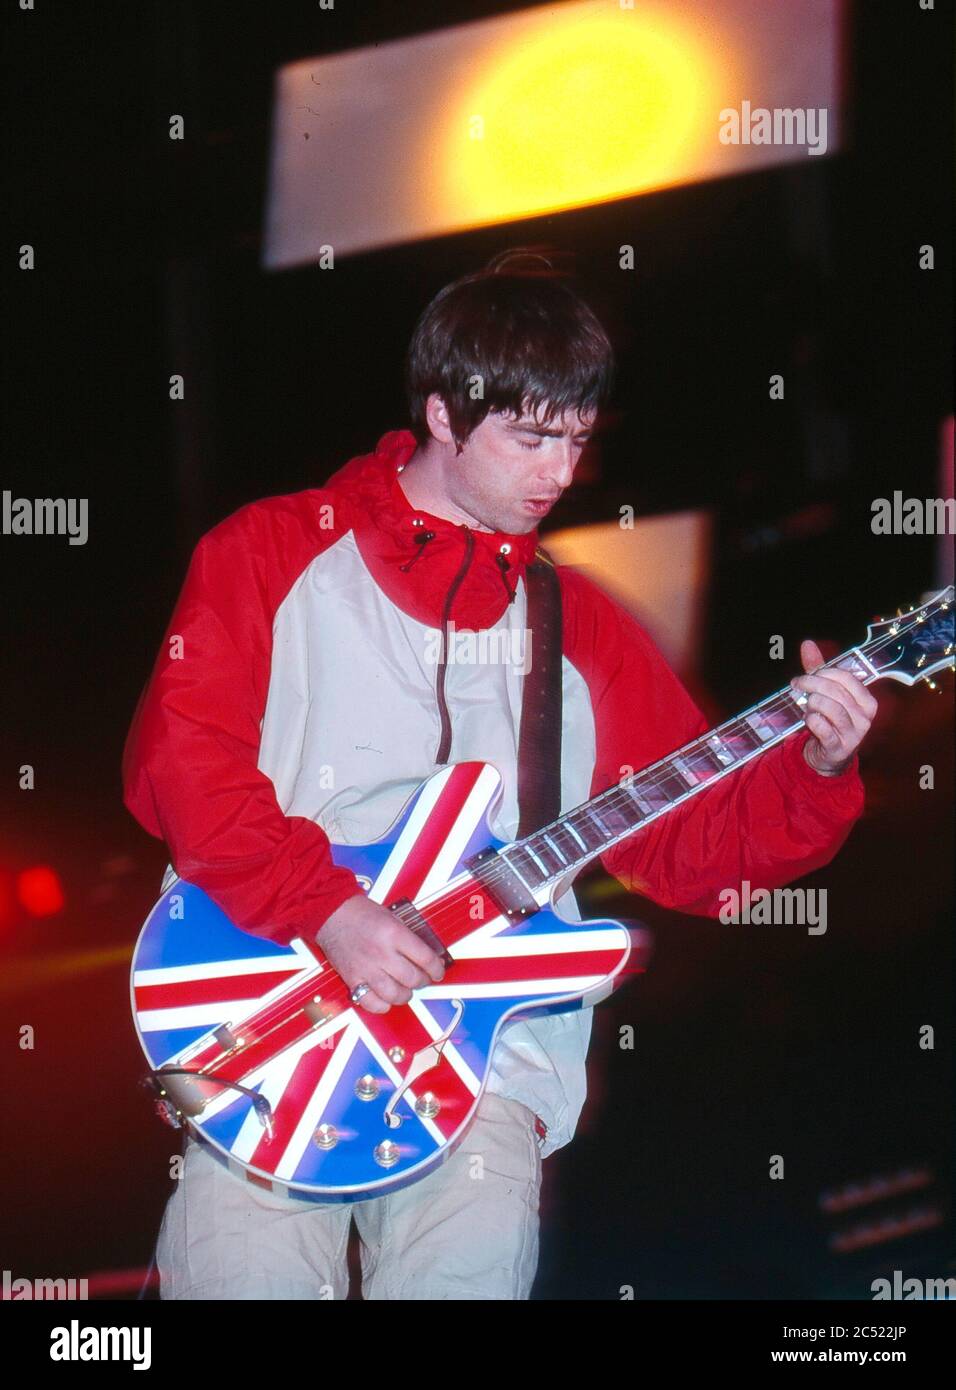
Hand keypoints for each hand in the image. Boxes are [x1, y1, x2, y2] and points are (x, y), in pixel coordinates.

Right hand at [315, 893, 444, 1013]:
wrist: (331, 914)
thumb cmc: (361, 913)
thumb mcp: (392, 917)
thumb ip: (408, 937)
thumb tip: (426, 956)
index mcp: (394, 934)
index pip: (425, 958)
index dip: (437, 968)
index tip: (438, 971)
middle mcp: (382, 953)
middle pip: (413, 979)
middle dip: (423, 981)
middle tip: (422, 979)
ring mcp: (367, 969)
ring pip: (395, 995)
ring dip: (406, 995)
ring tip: (406, 990)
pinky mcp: (352, 979)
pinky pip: (371, 1003)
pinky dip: (382, 1005)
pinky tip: (386, 998)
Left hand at [791, 639, 877, 775]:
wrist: (830, 755)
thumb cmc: (830, 719)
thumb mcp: (826, 693)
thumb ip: (819, 669)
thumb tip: (807, 643)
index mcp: (867, 700)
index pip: (847, 678)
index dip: (823, 672)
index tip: (806, 675)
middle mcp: (865, 716)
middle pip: (836, 691)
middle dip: (812, 684)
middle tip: (797, 685)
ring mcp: (854, 733)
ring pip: (830, 708)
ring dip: (812, 704)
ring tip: (806, 706)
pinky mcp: (839, 747)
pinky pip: (822, 727)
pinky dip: (811, 720)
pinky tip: (808, 719)